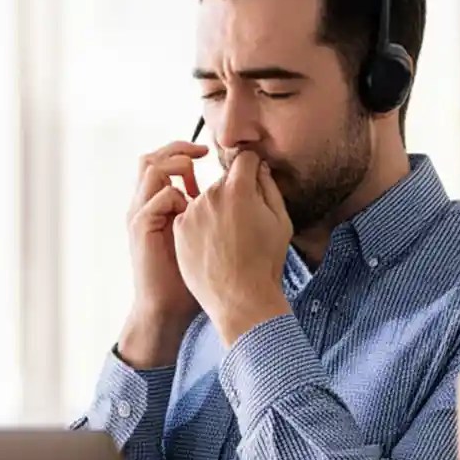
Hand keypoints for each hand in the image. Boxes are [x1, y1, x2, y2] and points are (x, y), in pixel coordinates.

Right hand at [117, 140, 208, 367]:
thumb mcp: (202, 235)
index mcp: (158, 204)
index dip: (186, 150)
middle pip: (152, 157)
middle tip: (204, 149)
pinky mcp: (141, 228)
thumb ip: (210, 210)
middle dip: (178, 147)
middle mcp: (146, 205)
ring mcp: (141, 214)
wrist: (168, 307)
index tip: (213, 151)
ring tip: (197, 166)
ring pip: (149, 168)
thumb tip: (233, 187)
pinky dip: (176, 191)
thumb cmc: (191, 276)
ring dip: (175, 162)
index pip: (165, 163)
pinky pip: (157, 197)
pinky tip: (193, 199)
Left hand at [173, 150, 292, 346]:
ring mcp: (192, 212)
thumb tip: (258, 169)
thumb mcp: (280, 221)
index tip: (254, 179)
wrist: (240, 300)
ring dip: (216, 210)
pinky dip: (200, 225)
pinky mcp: (179, 229)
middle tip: (244, 221)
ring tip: (228, 239)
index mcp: (238, 189)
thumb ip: (269, 188)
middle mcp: (211, 195)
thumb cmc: (265, 263)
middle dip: (234, 193)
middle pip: (223, 182)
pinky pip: (191, 217)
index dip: (252, 167)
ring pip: (205, 200)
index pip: (243, 159)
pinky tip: (213, 245)